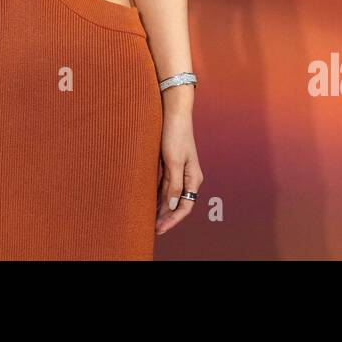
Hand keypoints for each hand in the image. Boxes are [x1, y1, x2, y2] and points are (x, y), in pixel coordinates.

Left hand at [155, 108, 202, 235]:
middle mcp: (188, 177)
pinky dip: (157, 196)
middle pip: (178, 203)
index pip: (185, 207)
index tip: (159, 229)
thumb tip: (172, 205)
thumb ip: (174, 185)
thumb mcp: (174, 161)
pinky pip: (165, 186)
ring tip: (148, 219)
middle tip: (152, 229)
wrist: (173, 113)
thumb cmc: (175, 135)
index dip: (172, 220)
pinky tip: (149, 202)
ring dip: (161, 208)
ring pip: (170, 196)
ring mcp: (180, 171)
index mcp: (193, 178)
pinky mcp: (171, 165)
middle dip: (166, 217)